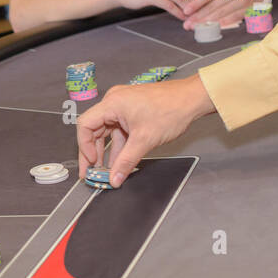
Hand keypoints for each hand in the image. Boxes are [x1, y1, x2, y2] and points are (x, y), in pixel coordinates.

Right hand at [76, 75, 214, 184]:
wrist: (193, 98)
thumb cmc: (172, 109)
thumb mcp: (145, 140)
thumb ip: (126, 161)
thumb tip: (114, 179)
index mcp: (112, 103)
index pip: (85, 125)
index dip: (84, 147)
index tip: (91, 164)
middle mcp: (114, 101)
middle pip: (93, 129)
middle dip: (93, 152)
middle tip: (91, 172)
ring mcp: (123, 104)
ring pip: (107, 131)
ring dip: (107, 150)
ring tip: (107, 170)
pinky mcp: (132, 109)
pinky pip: (119, 129)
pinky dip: (119, 144)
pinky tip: (120, 159)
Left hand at [180, 0, 251, 29]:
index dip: (196, 3)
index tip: (186, 11)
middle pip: (214, 6)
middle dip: (199, 17)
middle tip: (187, 25)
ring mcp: (244, 0)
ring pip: (223, 13)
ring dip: (208, 22)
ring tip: (196, 28)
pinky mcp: (250, 9)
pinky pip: (234, 18)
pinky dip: (223, 23)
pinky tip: (213, 28)